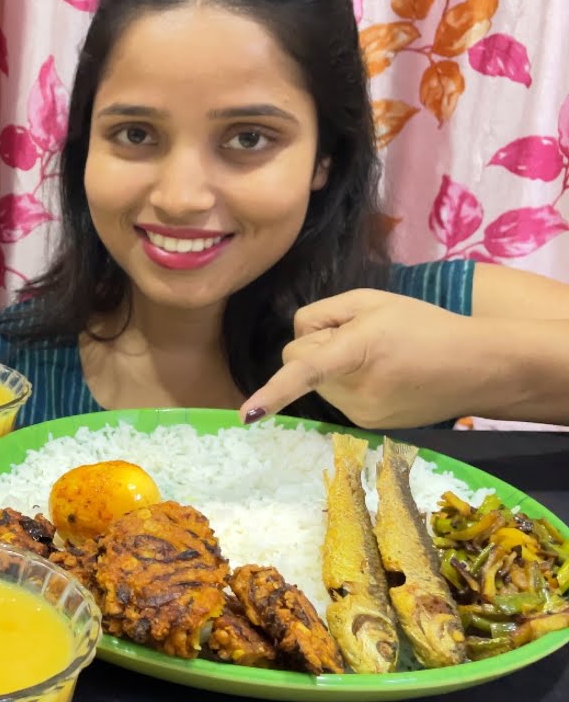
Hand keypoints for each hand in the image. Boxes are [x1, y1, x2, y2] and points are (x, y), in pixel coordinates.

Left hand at [239, 288, 477, 427]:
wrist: (479, 366)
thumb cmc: (423, 325)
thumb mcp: (371, 301)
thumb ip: (322, 313)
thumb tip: (298, 339)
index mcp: (354, 353)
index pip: (304, 371)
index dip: (273, 392)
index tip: (247, 415)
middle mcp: (353, 391)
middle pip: (300, 363)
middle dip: (316, 347)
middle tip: (359, 337)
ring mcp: (360, 414)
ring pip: (317, 384)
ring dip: (332, 368)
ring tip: (377, 356)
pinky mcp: (367, 425)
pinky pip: (336, 397)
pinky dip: (348, 384)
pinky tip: (384, 375)